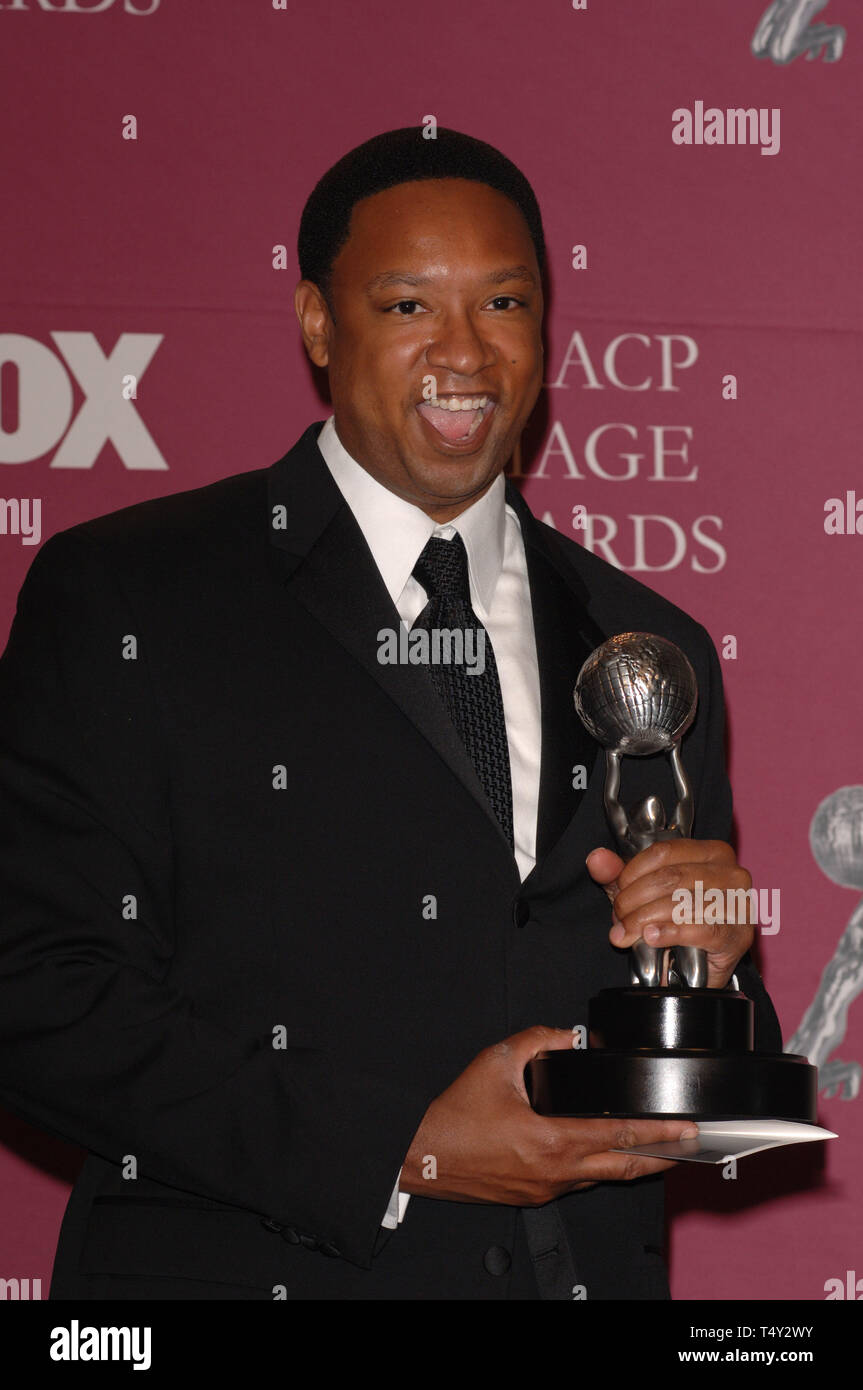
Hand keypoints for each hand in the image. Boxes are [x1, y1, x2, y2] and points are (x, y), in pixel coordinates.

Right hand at [399, 1026, 697, 1203]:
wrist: (424, 1156)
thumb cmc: (454, 1116)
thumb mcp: (494, 1062)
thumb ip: (536, 1039)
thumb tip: (565, 1034)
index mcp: (551, 1138)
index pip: (620, 1134)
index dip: (658, 1131)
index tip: (685, 1126)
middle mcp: (555, 1170)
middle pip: (625, 1168)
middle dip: (664, 1156)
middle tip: (691, 1146)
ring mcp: (547, 1188)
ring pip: (603, 1177)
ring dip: (633, 1165)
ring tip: (659, 1152)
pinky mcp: (535, 1195)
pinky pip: (576, 1181)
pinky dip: (598, 1168)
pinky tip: (604, 1155)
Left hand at [586, 840, 753, 989]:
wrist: (700, 968)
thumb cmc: (677, 921)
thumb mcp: (643, 892)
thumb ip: (618, 874)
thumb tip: (597, 858)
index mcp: (712, 852)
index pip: (664, 852)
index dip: (632, 872)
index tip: (618, 890)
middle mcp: (732, 874)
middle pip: (670, 878)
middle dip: (634, 900)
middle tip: (618, 918)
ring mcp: (739, 905)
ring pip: (681, 904)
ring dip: (644, 920)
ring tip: (628, 932)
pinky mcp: (737, 936)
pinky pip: (700, 930)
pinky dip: (670, 933)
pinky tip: (652, 937)